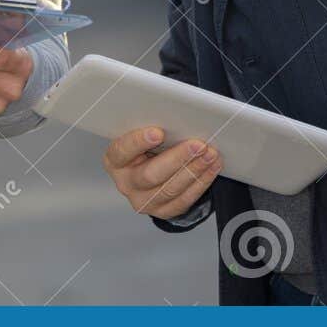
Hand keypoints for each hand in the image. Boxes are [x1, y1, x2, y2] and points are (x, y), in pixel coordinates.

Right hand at [102, 127, 222, 218]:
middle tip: (198, 144)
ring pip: (171, 189)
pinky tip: (212, 167)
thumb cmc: (147, 146)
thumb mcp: (141, 134)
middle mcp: (126, 183)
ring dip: (195, 170)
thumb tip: (174, 116)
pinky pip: (184, 199)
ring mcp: (144, 200)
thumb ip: (151, 126)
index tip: (158, 132)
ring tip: (210, 153)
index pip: (122, 151)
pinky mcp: (163, 211)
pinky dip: (201, 182)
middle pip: (150, 174)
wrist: (152, 168)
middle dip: (178, 158)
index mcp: (115, 161)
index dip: (138, 142)